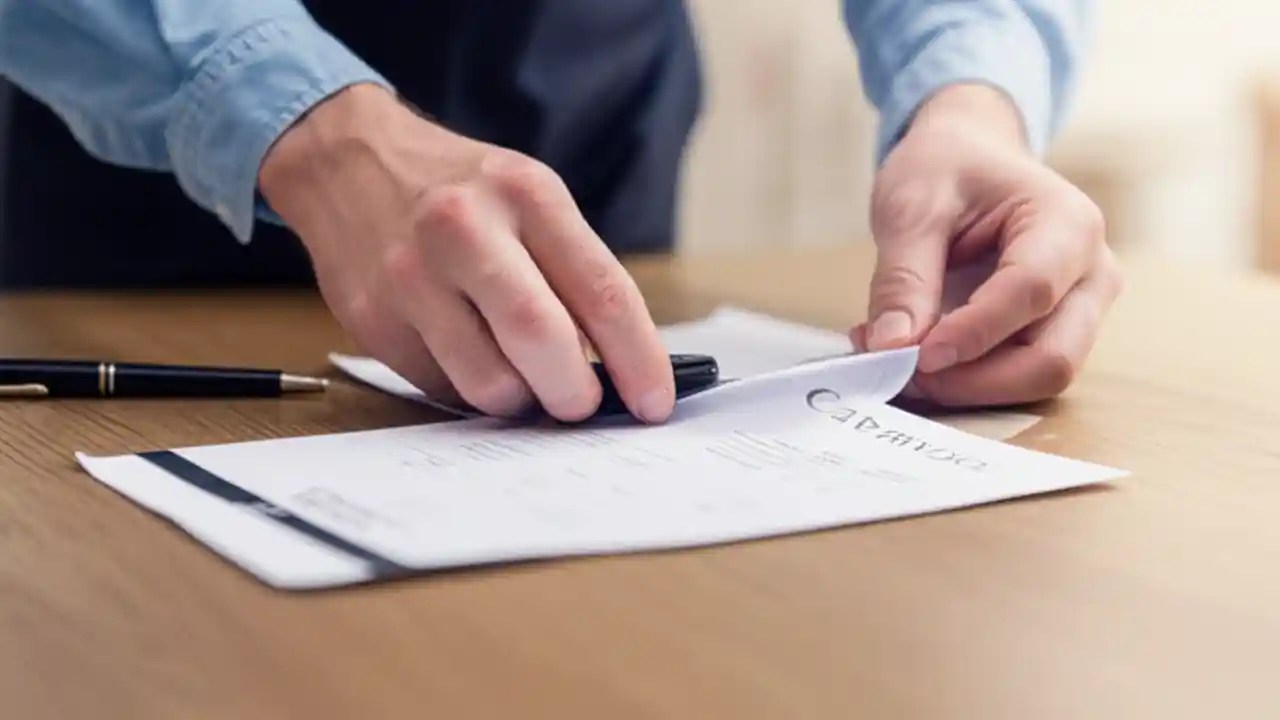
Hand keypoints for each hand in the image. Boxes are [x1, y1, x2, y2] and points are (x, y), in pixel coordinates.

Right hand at [259, 85, 673, 421]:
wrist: (348, 162)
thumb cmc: (462, 190)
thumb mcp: (529, 198)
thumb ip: (573, 274)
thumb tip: (618, 369)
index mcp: (526, 194)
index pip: (603, 292)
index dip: (639, 359)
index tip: (655, 403)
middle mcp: (465, 230)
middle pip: (542, 341)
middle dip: (575, 394)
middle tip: (580, 403)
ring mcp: (411, 277)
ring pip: (489, 382)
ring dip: (520, 399)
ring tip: (520, 373)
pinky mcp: (373, 320)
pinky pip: (442, 387)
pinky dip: (469, 388)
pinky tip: (465, 353)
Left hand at [855, 84, 1122, 406]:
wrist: (967, 155)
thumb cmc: (948, 168)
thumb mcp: (911, 207)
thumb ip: (903, 278)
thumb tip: (890, 348)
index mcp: (1067, 223)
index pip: (1030, 292)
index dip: (972, 333)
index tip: (912, 355)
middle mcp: (1091, 273)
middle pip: (1051, 358)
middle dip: (974, 380)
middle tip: (901, 372)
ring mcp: (1080, 309)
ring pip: (1038, 378)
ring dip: (966, 387)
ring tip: (898, 360)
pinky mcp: (1055, 333)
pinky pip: (1018, 376)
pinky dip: (965, 379)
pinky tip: (915, 355)